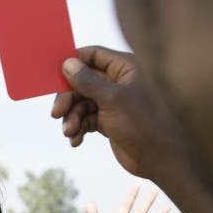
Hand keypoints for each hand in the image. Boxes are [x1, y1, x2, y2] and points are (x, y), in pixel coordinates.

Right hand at [52, 46, 182, 179]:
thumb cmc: (142, 123)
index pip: (92, 55)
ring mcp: (112, 102)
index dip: (73, 63)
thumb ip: (87, 81)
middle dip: (68, 98)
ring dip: (71, 117)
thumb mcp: (111, 99)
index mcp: (125, 67)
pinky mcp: (108, 120)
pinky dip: (78, 128)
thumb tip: (68, 63)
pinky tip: (76, 140)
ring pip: (81, 103)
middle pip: (81, 82)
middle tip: (56, 113)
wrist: (158, 158)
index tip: (54, 76)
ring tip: (70, 133)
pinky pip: (85, 119)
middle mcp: (118, 81)